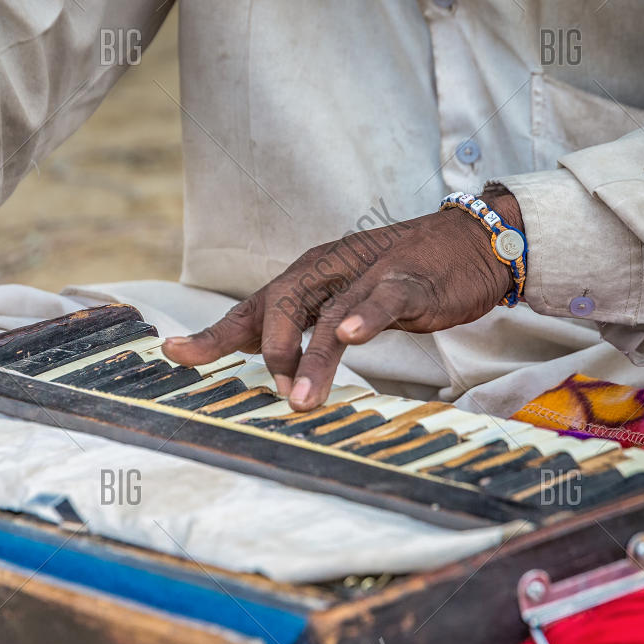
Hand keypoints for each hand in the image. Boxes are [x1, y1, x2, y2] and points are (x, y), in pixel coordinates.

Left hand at [163, 191, 520, 410]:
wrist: (470, 245)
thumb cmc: (399, 279)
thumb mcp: (343, 303)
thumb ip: (305, 330)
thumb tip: (268, 366)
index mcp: (306, 279)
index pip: (251, 310)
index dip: (214, 334)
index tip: (173, 353)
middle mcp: (327, 271)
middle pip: (282, 308)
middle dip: (271, 352)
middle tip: (276, 395)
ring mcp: (368, 275)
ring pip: (330, 316)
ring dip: (313, 359)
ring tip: (300, 398)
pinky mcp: (408, 283)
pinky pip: (382, 300)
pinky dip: (365, 318)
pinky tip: (352, 336)